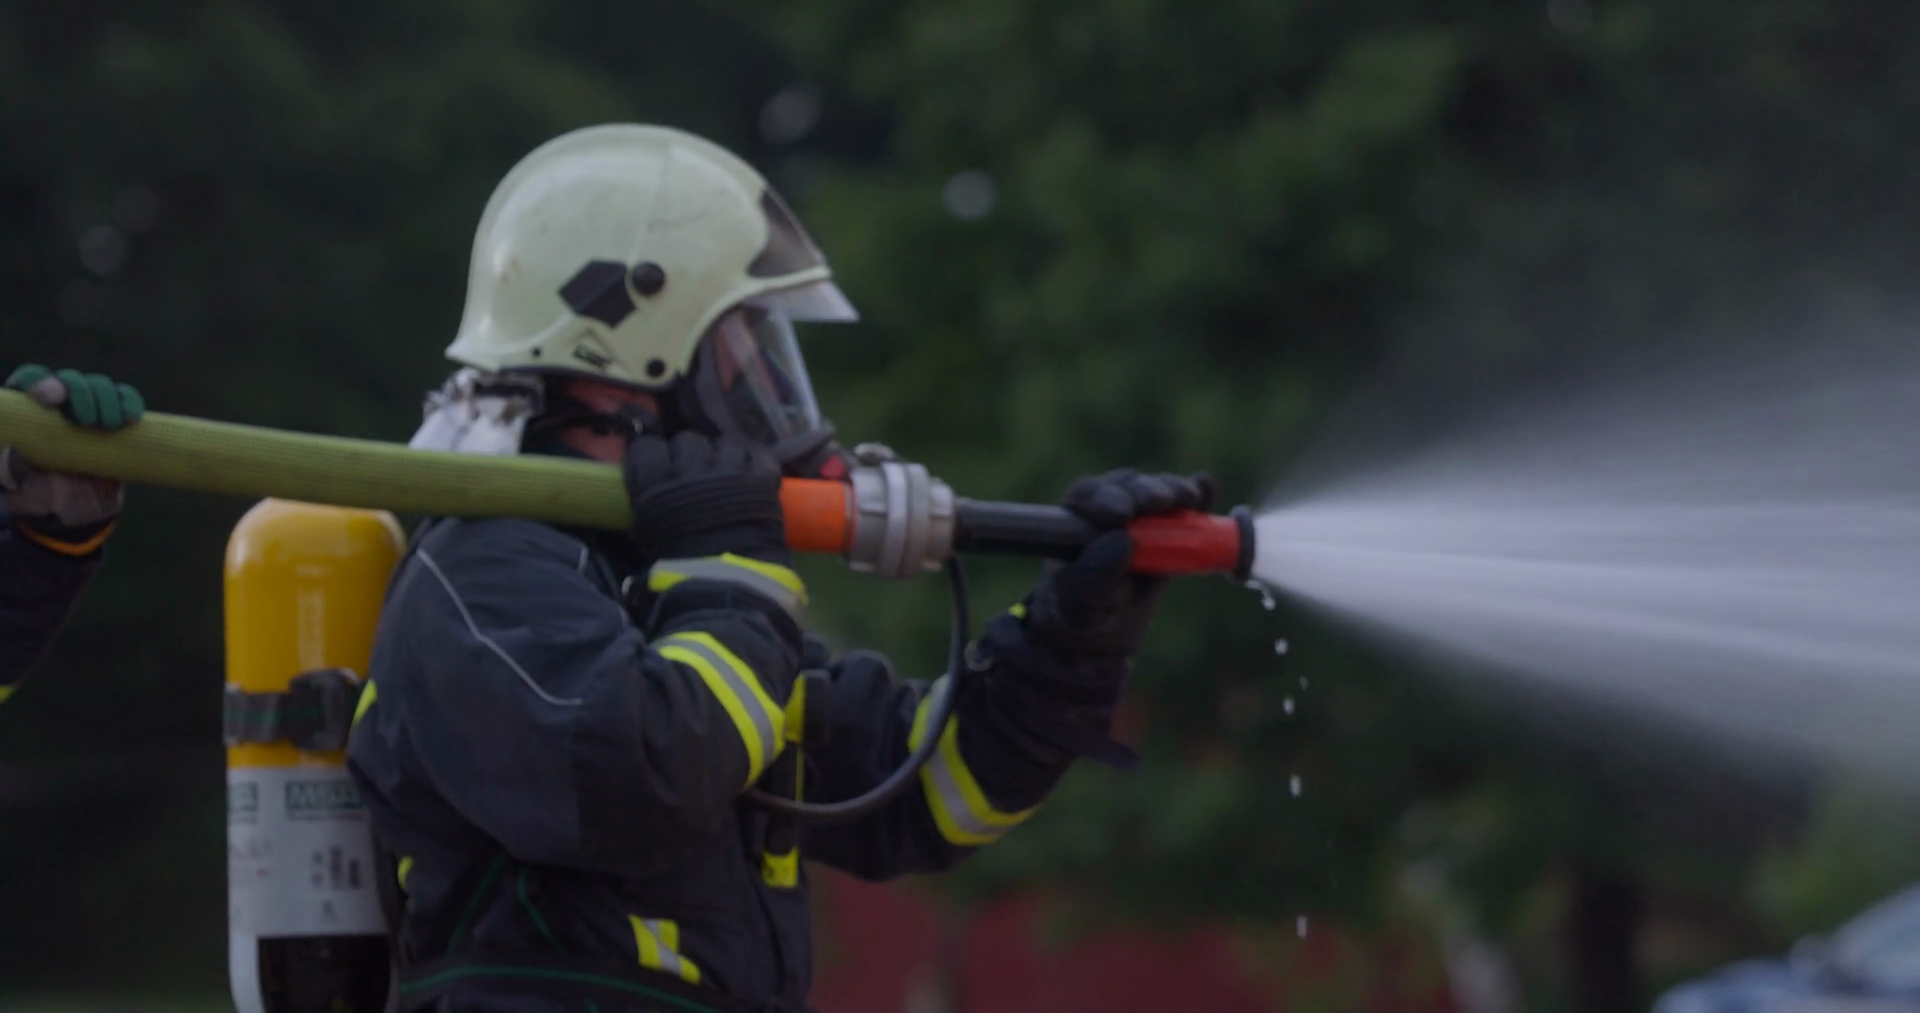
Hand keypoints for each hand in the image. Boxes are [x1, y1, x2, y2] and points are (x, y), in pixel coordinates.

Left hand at [1, 365, 143, 541]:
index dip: (42, 381)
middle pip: (70, 380)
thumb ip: (6, 466)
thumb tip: (15, 452)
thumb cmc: (33, 491)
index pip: (32, 379)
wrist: (68, 507)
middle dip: (81, 394)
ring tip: (109, 426)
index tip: (53, 400)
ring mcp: (89, 407)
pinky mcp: (115, 417)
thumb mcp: (11, 478)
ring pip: (99, 385)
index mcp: (28, 408)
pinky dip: (130, 403)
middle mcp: (58, 402)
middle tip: (87, 422)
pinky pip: (125, 399)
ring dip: (107, 400)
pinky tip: (131, 418)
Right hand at [622, 431, 789, 564]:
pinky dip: (753, 461)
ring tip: (727, 476)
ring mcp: (727, 467)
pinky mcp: (759, 475)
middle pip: (687, 440)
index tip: (658, 465)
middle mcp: (689, 465)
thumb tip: (650, 490)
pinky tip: (751, 474)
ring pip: (723, 442)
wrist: (728, 583)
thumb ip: (648, 502)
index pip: (646, 446)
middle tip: (695, 474)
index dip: (654, 455)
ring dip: (723, 456)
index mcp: (654, 480)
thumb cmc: (679, 564)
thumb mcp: (648, 532)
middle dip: (689, 454)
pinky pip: (755, 452)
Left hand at [1025, 469, 1215, 661]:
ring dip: (1174, 491)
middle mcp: (1106, 506)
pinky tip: (1207, 491)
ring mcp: (1141, 511)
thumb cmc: (1084, 611)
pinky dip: (1199, 495)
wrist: (1108, 624)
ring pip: (1157, 490)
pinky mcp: (1172, 521)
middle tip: (1162, 501)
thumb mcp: (1081, 603)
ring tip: (1190, 499)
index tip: (1122, 513)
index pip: (1088, 498)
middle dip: (1145, 491)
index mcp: (1075, 522)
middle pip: (1126, 487)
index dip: (1105, 498)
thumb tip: (1123, 539)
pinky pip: (1186, 502)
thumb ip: (1095, 574)